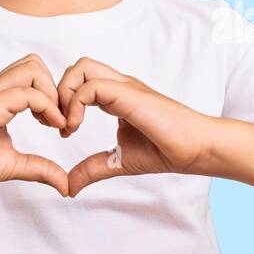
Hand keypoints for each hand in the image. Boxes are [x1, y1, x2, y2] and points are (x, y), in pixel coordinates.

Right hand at [0, 54, 70, 195]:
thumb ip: (40, 168)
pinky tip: (51, 127)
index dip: (54, 95)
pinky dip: (48, 108)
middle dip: (56, 88)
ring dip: (52, 94)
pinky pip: (29, 93)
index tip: (59, 125)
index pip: (34, 74)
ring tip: (53, 122)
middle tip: (59, 119)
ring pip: (33, 68)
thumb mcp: (14, 164)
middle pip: (35, 63)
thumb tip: (65, 185)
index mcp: (0, 97)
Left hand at [55, 56, 215, 196]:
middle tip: (59, 123)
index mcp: (116, 96)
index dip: (63, 101)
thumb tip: (69, 187)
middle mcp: (118, 85)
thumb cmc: (165, 151)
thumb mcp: (118, 161)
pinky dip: (74, 105)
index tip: (64, 131)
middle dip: (57, 92)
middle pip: (77, 67)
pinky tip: (76, 127)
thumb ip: (92, 168)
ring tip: (68, 125)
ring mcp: (124, 86)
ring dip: (64, 94)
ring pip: (80, 68)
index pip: (80, 81)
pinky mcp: (128, 94)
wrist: (195, 149)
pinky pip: (90, 87)